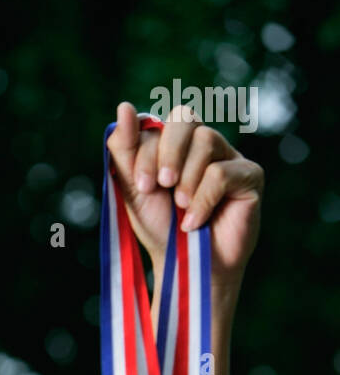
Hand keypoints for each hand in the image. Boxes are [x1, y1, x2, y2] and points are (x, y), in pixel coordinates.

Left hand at [106, 100, 263, 287]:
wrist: (186, 267)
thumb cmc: (161, 229)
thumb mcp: (135, 190)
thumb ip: (125, 149)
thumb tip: (124, 107)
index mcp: (173, 144)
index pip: (159, 124)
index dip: (147, 152)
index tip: (143, 186)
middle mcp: (203, 145)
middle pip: (185, 118)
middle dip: (168, 152)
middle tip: (161, 186)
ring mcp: (228, 157)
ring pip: (206, 140)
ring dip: (187, 180)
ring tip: (181, 209)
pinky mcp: (250, 175)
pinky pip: (222, 172)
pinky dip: (203, 199)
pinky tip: (195, 221)